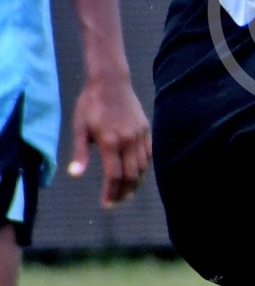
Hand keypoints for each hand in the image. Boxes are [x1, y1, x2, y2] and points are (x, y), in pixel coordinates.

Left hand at [66, 72, 149, 207]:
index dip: (111, 192)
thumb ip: (80, 153)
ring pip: (143, 167)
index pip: (114, 175)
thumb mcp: (79, 128)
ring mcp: (140, 135)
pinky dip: (144, 168)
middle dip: (124, 192)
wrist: (111, 82)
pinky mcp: (146, 130)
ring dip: (135, 183)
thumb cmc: (91, 104)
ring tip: (126, 192)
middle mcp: (128, 140)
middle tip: (116, 202)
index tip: (106, 204)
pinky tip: (137, 174)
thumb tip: (75, 175)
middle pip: (131, 175)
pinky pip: (149, 155)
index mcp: (110, 141)